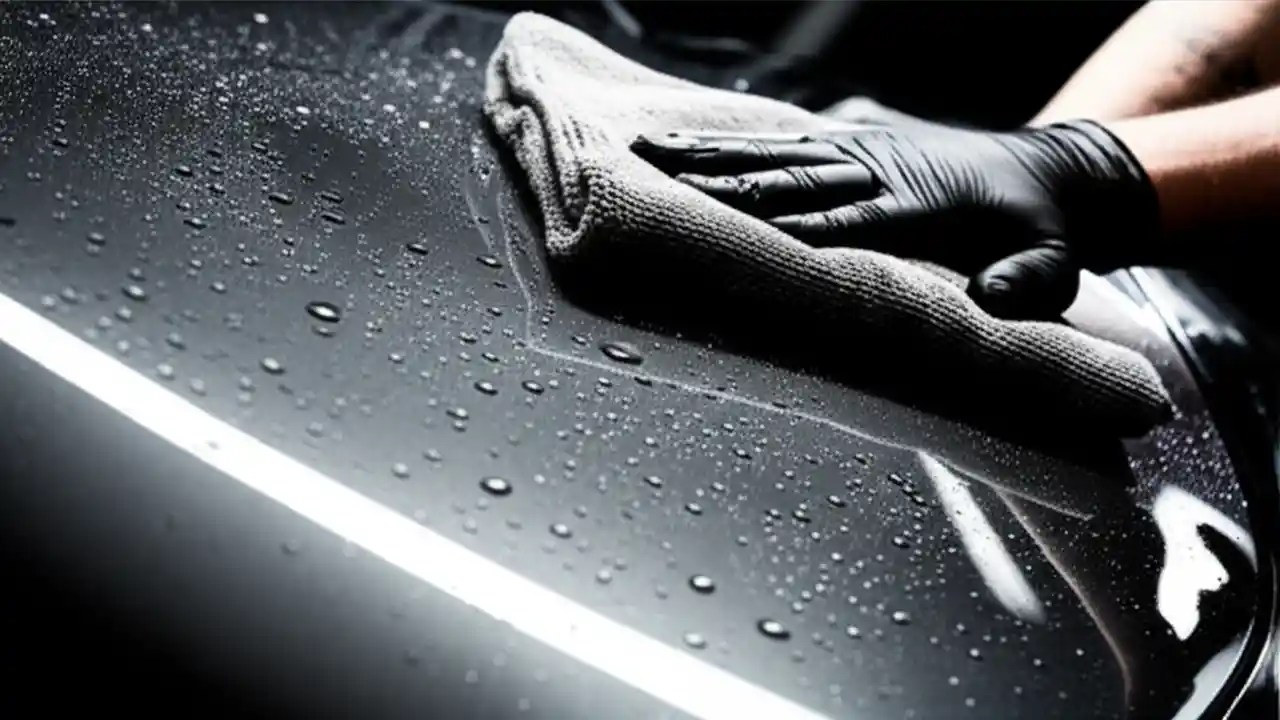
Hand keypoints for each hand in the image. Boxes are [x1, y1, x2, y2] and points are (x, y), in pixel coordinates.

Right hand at [631, 121, 1159, 319]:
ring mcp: (863, 150)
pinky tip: (690, 144)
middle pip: (788, 178)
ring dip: (712, 155)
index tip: (722, 227)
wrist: (1051, 172)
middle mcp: (879, 172)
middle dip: (721, 181)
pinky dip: (737, 142)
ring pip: (777, 153)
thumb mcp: (1055, 264)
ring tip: (648, 151)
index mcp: (917, 207)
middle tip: (653, 180)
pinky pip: (787, 139)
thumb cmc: (1040, 231)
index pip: (837, 218)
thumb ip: (1028, 282)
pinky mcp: (855, 140)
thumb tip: (991, 300)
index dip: (782, 223)